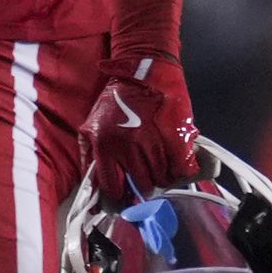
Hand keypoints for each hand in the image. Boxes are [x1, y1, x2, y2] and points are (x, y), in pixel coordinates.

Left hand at [81, 55, 199, 201]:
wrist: (143, 73)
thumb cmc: (116, 100)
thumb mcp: (90, 126)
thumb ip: (88, 155)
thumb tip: (92, 185)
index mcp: (103, 146)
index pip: (111, 187)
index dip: (119, 197)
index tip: (124, 199)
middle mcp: (127, 149)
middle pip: (141, 186)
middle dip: (143, 186)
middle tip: (146, 177)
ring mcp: (153, 145)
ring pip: (162, 180)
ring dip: (163, 177)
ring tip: (160, 164)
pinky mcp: (177, 140)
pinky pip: (183, 171)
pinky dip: (182, 171)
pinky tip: (176, 162)